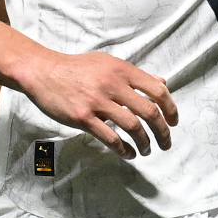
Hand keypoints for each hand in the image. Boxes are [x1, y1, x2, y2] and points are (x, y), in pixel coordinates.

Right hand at [19, 48, 176, 157]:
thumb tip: (161, 85)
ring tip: (146, 150)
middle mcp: (113, 84)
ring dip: (144, 143)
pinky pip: (110, 138)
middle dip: (162, 131)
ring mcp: (97, 102)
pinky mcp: (83, 117)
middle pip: (149, 111)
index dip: (170, 108)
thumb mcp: (108, 63)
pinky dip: (123, 149)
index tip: (173, 122)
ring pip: (132, 126)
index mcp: (122, 70)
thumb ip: (134, 75)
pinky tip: (128, 154)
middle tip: (165, 142)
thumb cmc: (76, 68)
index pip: (157, 90)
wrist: (43, 72)